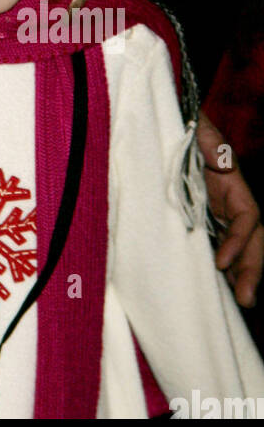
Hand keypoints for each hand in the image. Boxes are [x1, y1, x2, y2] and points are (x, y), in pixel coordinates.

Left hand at [198, 110, 263, 307]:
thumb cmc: (186, 127)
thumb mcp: (198, 130)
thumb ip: (206, 138)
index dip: (238, 240)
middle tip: (247, 299)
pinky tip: (217, 282)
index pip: (246, 216)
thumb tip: (211, 144)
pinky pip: (216, 242)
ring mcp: (219, 209)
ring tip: (242, 301)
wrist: (175, 125)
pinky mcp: (202, 216)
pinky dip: (221, 262)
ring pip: (238, 245)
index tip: (221, 262)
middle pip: (251, 238)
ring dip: (241, 272)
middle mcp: (230, 199)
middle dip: (251, 268)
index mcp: (232, 181)